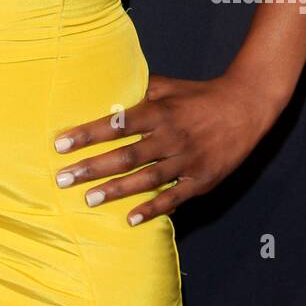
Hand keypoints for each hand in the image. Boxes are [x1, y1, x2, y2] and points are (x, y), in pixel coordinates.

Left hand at [51, 72, 279, 225]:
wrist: (245, 107)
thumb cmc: (199, 95)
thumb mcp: (166, 86)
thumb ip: (137, 91)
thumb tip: (105, 92)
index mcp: (159, 112)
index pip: (115, 125)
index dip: (86, 134)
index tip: (60, 144)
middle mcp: (170, 137)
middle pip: (125, 156)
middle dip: (92, 168)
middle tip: (63, 178)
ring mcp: (186, 161)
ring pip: (145, 179)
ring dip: (115, 191)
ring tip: (88, 199)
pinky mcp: (202, 180)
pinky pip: (174, 198)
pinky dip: (153, 209)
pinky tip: (132, 219)